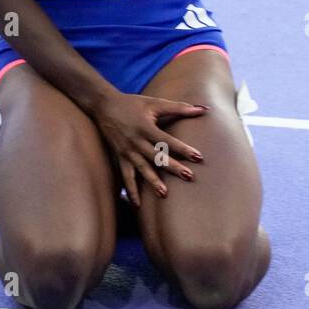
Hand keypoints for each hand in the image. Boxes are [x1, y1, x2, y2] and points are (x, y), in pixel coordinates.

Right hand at [91, 91, 206, 206]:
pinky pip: (125, 177)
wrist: (104, 106)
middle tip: (188, 176)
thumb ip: (180, 107)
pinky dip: (131, 191)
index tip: (198, 157)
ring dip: (152, 181)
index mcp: (146, 127)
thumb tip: (203, 109)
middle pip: (156, 156)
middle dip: (173, 167)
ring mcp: (126, 151)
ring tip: (163, 194)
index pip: (167, 141)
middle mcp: (136, 141)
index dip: (183, 149)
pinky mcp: (119, 158)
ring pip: (141, 169)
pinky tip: (137, 205)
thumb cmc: (133, 103)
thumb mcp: (155, 103)